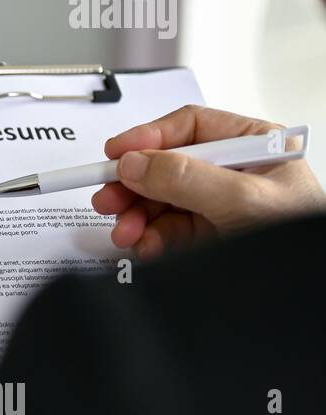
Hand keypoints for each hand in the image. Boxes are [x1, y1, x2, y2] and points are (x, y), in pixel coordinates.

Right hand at [91, 105, 325, 258]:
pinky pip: (167, 230)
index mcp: (254, 145)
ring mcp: (219, 204)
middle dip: (133, 185)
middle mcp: (233, 171)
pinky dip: (150, 239)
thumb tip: (137, 163)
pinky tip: (146, 246)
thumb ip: (187, 178)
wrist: (306, 286)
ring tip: (126, 232)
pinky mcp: (208, 233)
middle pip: (166, 165)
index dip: (148, 137)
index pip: (190, 127)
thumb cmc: (299, 235)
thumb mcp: (242, 199)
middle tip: (108, 198)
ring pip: (161, 200)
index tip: (115, 153)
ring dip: (136, 217)